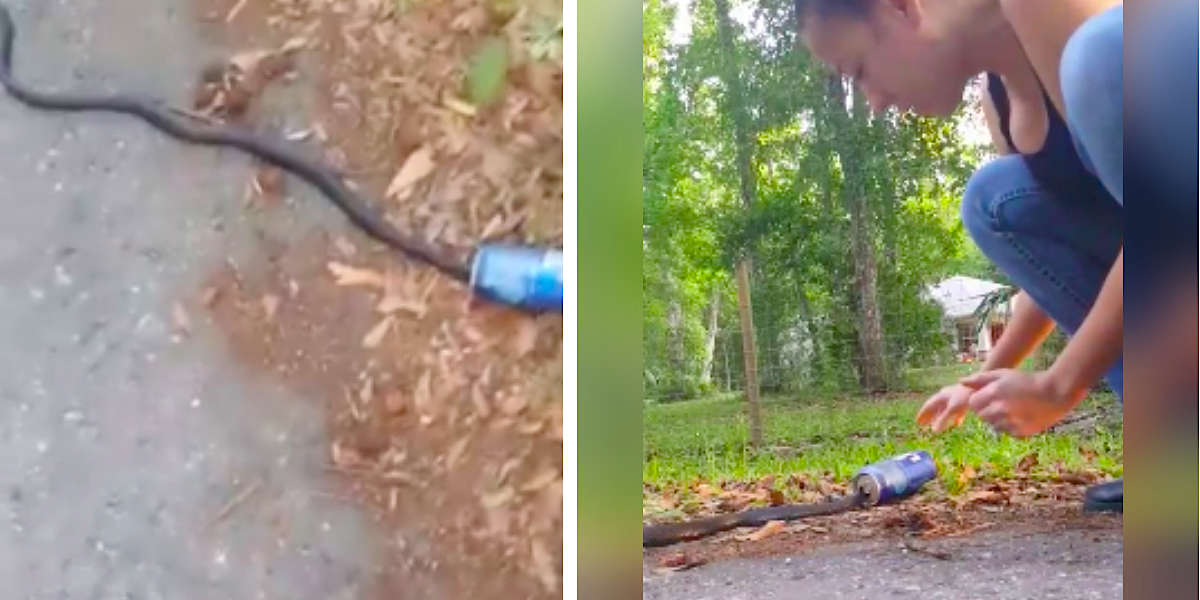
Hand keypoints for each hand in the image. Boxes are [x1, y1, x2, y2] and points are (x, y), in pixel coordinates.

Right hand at [916, 383, 973, 432]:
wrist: (982, 386)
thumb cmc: (966, 396)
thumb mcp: (953, 409)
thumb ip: (943, 419)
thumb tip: (934, 431)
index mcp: (941, 396)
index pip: (929, 406)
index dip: (923, 414)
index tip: (918, 422)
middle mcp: (946, 395)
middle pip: (935, 407)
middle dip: (929, 416)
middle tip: (923, 425)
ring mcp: (956, 397)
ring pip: (945, 408)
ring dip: (940, 417)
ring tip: (936, 425)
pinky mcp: (965, 400)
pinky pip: (956, 410)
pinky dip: (953, 417)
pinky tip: (957, 423)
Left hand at [959, 369, 1085, 436]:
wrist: (1055, 393)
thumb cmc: (1027, 380)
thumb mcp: (1003, 374)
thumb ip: (980, 379)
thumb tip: (961, 382)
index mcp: (994, 393)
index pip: (973, 403)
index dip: (980, 399)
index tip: (989, 396)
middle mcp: (1000, 409)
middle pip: (982, 416)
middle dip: (988, 409)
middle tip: (1003, 401)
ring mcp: (1010, 422)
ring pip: (993, 425)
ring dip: (998, 418)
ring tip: (1014, 408)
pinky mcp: (1020, 432)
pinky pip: (1006, 431)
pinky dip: (1010, 426)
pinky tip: (1022, 415)